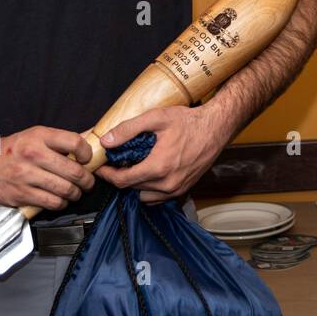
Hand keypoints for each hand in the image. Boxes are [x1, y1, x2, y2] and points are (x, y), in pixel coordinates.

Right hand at [0, 125, 95, 210]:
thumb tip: (90, 137)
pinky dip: (61, 204)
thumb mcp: (33, 136)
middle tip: (87, 182)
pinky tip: (60, 200)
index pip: (75, 142)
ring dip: (76, 194)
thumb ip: (60, 140)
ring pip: (66, 190)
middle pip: (74, 171)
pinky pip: (52, 203)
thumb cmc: (9, 150)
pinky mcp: (21, 195)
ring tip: (75, 192)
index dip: (87, 153)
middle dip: (87, 180)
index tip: (87, 160)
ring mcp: (27, 176)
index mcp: (39, 136)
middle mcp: (34, 154)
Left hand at [94, 105, 230, 202]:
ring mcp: (177, 189)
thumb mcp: (156, 118)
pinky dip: (150, 188)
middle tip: (117, 161)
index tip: (100, 168)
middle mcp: (167, 184)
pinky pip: (158, 197)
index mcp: (158, 168)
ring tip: (136, 166)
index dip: (107, 175)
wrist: (216, 128)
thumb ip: (128, 129)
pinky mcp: (183, 189)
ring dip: (136, 184)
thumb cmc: (188, 121)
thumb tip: (106, 141)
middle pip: (132, 188)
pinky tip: (151, 171)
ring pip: (144, 195)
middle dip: (121, 176)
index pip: (122, 181)